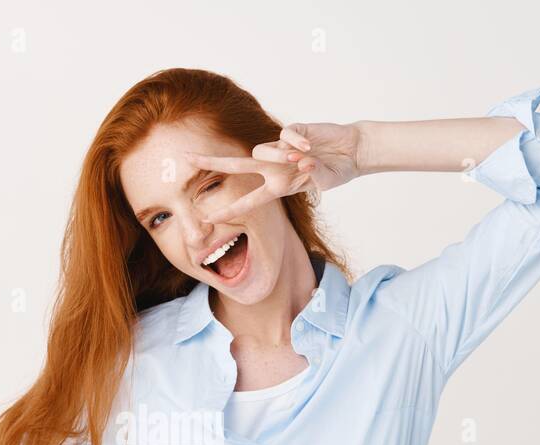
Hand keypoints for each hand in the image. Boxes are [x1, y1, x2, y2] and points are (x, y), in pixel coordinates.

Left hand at [185, 121, 361, 223]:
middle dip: (211, 163)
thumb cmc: (336, 171)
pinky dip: (298, 143)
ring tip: (303, 159)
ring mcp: (282, 148)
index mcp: (277, 186)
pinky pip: (287, 136)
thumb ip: (311, 177)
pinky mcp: (294, 131)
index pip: (247, 198)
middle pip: (236, 165)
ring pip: (262, 151)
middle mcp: (275, 167)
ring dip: (279, 157)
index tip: (207, 219)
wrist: (353, 152)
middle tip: (186, 159)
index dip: (228, 210)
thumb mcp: (322, 183)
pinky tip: (311, 148)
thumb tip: (301, 163)